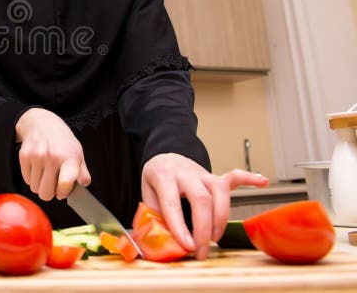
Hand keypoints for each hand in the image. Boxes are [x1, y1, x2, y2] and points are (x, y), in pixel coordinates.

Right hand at [15, 108, 90, 200]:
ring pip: (35, 188)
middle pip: (46, 193)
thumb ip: (82, 171)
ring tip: (45, 173)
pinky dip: (31, 178)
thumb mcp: (77, 151)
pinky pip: (26, 180)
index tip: (63, 190)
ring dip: (39, 185)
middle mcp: (52, 157)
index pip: (65, 184)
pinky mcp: (24, 156)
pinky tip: (37, 167)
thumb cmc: (60, 139)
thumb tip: (83, 184)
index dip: (63, 193)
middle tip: (52, 184)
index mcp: (69, 157)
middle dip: (49, 193)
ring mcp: (37, 156)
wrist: (41, 122)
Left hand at [141, 154, 267, 259]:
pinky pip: (234, 176)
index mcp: (164, 176)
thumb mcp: (147, 197)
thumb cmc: (157, 181)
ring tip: (214, 238)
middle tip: (201, 250)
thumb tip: (168, 243)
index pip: (173, 203)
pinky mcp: (215, 176)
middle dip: (204, 229)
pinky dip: (249, 178)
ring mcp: (203, 174)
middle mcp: (186, 173)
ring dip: (220, 218)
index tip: (187, 245)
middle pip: (201, 199)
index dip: (180, 227)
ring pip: (220, 192)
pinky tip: (262, 182)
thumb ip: (157, 217)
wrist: (163, 159)